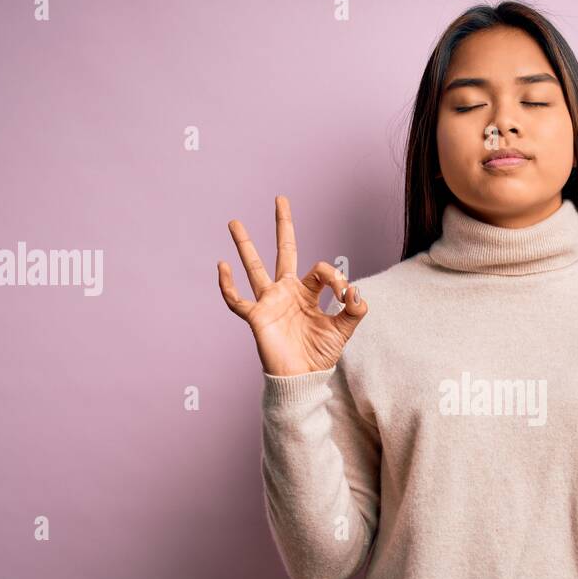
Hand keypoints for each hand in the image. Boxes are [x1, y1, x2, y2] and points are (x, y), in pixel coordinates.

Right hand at [218, 195, 368, 375]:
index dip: (335, 276)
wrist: (302, 379)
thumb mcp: (343, 331)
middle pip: (284, 251)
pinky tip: (222, 266)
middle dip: (283, 225)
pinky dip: (227, 285)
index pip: (320, 269)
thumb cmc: (319, 356)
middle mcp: (287, 292)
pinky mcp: (256, 317)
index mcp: (308, 293)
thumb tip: (355, 291)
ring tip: (234, 222)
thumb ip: (354, 310)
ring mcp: (269, 302)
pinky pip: (236, 299)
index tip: (345, 294)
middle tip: (281, 199)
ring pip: (255, 267)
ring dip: (244, 244)